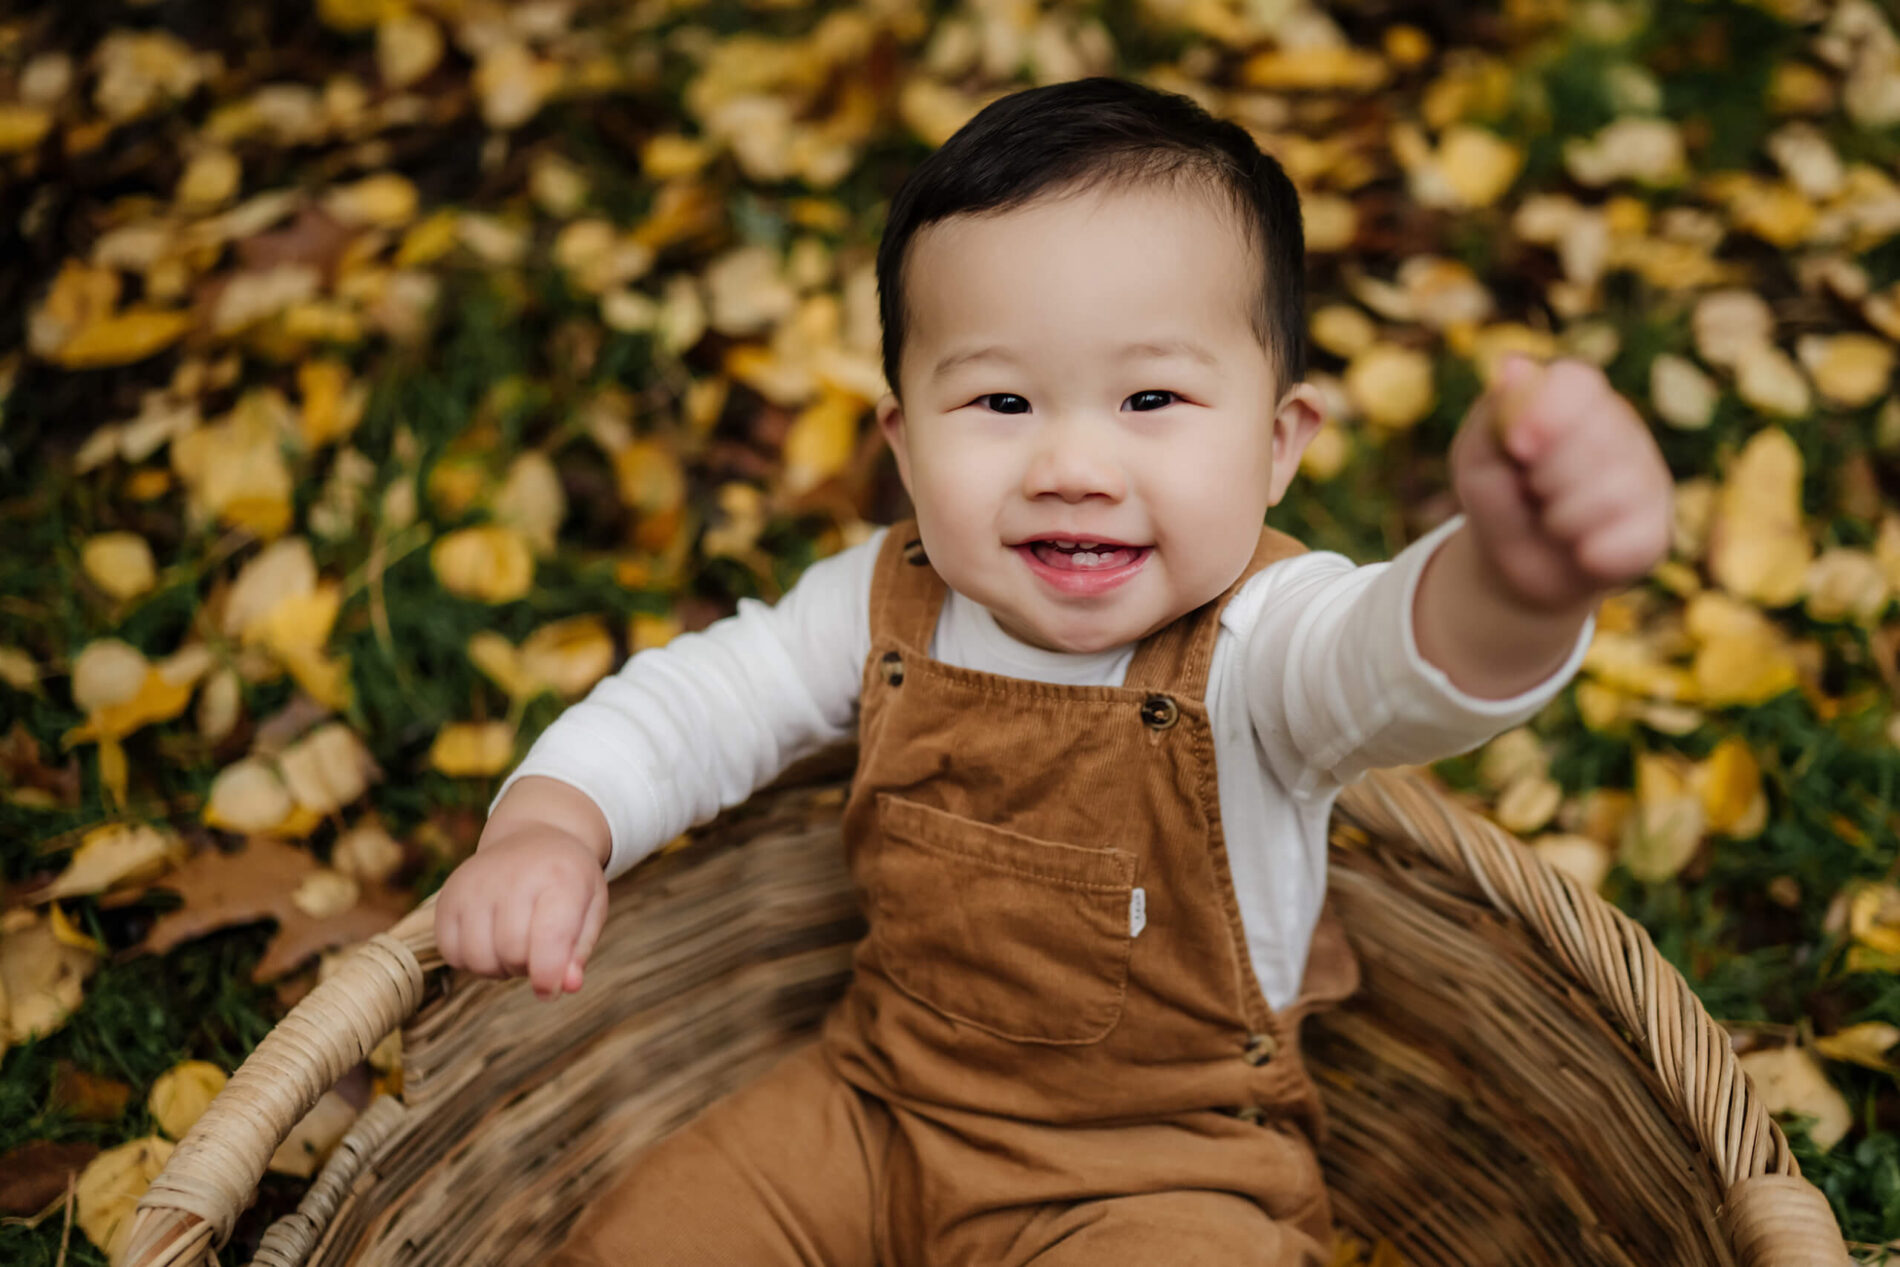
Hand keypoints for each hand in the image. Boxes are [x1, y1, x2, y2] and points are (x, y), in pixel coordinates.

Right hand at [435, 827, 608, 1000]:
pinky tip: (489, 941)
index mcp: (560, 877)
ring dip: (499, 968)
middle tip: (537, 952)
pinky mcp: (448, 894)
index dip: (549, 976)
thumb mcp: (590, 908)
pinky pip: (451, 953)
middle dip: (527, 968)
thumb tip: (566, 986)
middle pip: (512, 953)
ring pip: (478, 959)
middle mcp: (513, 875)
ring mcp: (475, 883)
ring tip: (514, 946)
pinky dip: (471, 960)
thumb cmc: (566, 881)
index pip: (549, 938)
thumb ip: (579, 950)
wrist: (533, 837)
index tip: (550, 989)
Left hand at [1451, 355, 1673, 612]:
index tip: (1517, 447)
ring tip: (1551, 521)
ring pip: (1613, 493)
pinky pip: (1632, 542)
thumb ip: (1496, 414)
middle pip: (1594, 441)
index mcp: (1577, 397)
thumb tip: (1512, 366)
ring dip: (1561, 519)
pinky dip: (1592, 554)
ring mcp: (1645, 479)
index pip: (1576, 384)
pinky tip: (1580, 551)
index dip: (1545, 414)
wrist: (1514, 559)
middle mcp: (1623, 429)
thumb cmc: (1499, 492)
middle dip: (1544, 478)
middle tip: (1531, 490)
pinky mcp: (1654, 532)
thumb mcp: (1478, 454)